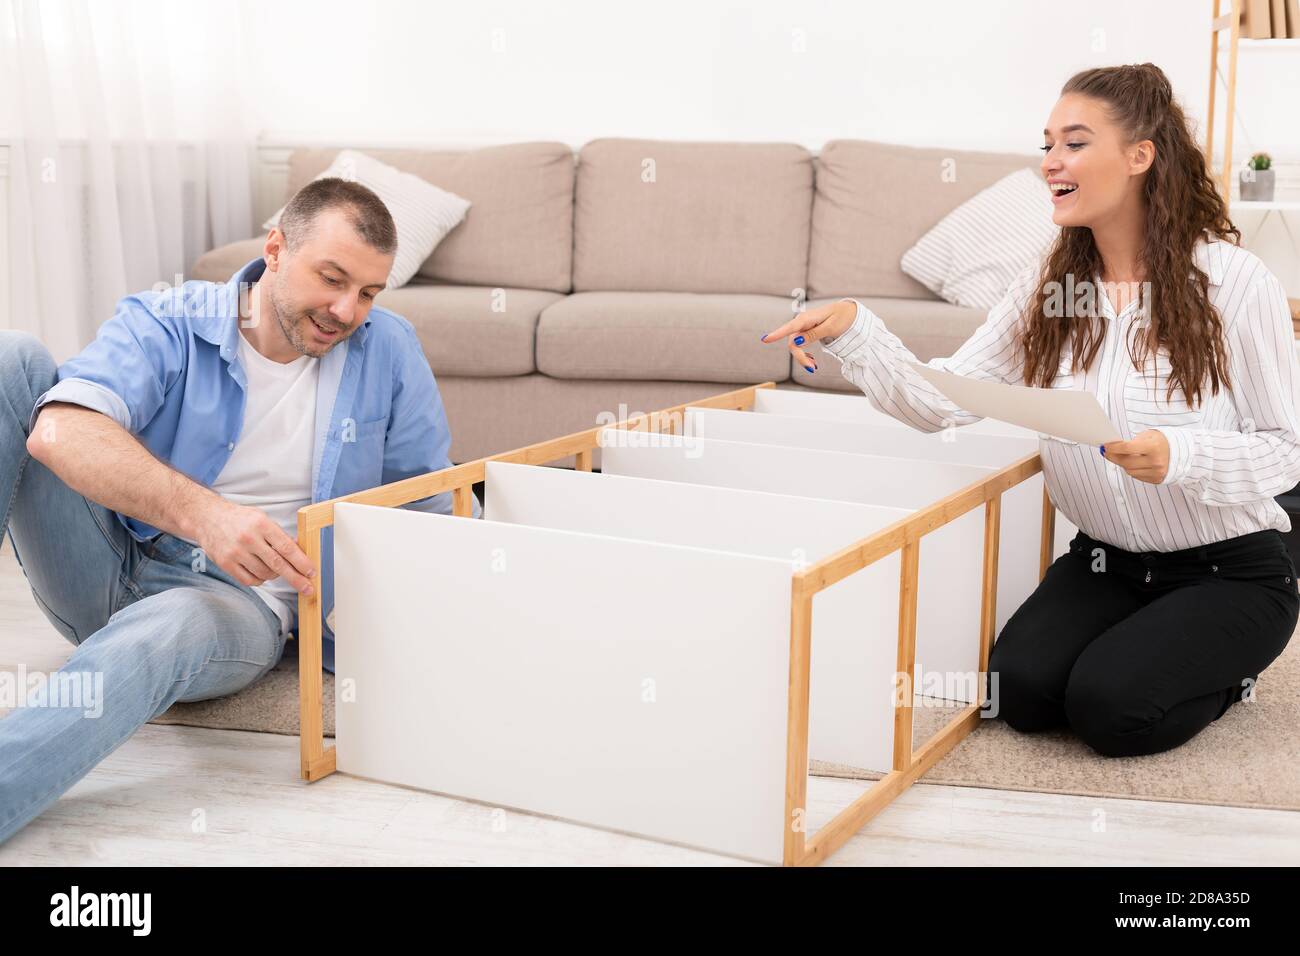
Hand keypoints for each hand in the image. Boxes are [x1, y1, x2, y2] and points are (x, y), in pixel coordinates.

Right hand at [195, 499, 316, 593]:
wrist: (208, 518)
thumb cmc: (240, 519)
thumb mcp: (262, 519)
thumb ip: (280, 535)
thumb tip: (300, 549)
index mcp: (261, 524)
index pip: (286, 548)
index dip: (301, 562)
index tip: (312, 572)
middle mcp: (249, 539)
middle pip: (278, 565)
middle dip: (296, 579)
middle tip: (308, 589)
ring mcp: (236, 552)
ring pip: (265, 574)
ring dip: (275, 576)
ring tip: (276, 569)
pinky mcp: (225, 564)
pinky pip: (250, 580)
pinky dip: (260, 580)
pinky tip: (262, 573)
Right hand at [760, 300, 857, 372]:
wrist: (849, 313)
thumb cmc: (842, 318)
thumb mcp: (831, 327)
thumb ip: (814, 334)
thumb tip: (796, 341)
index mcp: (808, 318)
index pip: (790, 327)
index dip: (777, 334)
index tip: (765, 339)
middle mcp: (802, 321)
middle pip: (792, 342)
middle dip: (800, 356)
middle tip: (813, 368)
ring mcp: (803, 326)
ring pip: (795, 345)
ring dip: (802, 357)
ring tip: (814, 366)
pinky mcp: (806, 331)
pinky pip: (800, 344)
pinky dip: (805, 353)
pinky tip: (812, 360)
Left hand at [1100, 430, 1169, 483]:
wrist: (1180, 451)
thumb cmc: (1161, 441)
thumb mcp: (1147, 436)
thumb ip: (1130, 443)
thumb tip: (1111, 448)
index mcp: (1154, 447)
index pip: (1127, 448)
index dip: (1113, 447)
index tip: (1104, 446)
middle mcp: (1156, 461)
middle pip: (1126, 462)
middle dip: (1113, 457)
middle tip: (1107, 451)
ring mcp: (1157, 472)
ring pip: (1129, 471)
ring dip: (1123, 464)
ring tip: (1123, 456)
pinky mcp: (1157, 480)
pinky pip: (1137, 476)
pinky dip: (1132, 469)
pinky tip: (1135, 463)